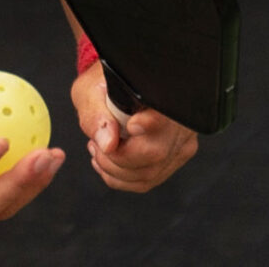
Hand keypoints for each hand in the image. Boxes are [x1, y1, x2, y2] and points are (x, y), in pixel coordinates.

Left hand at [71, 62, 197, 192]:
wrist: (114, 92)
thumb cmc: (102, 89)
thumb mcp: (89, 93)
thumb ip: (96, 116)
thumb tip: (108, 144)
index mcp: (159, 96)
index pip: (163, 114)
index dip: (150, 124)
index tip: (132, 125)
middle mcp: (177, 121)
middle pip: (155, 153)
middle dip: (116, 158)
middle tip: (96, 145)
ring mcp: (180, 142)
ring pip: (149, 173)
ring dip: (114, 170)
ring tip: (99, 150)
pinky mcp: (174, 158)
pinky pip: (147, 180)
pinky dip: (120, 178)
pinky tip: (108, 162)